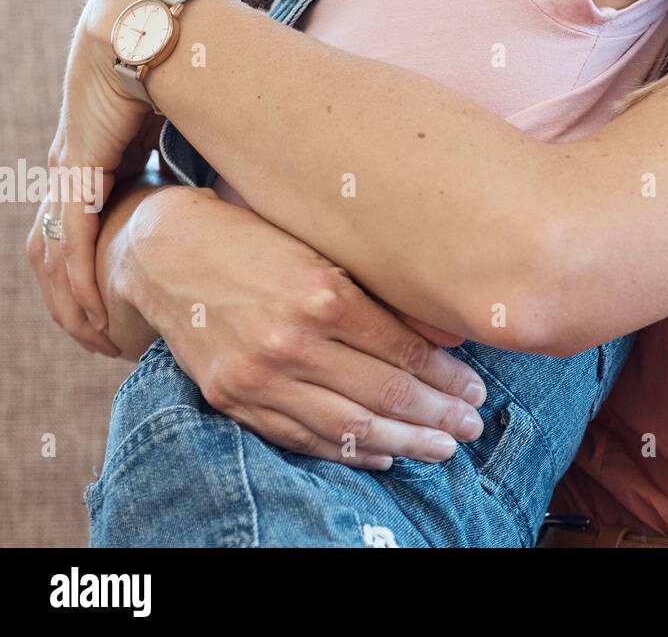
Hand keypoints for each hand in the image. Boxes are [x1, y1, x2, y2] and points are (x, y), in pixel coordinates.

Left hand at [39, 0, 187, 337]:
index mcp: (105, 149)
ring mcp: (74, 164)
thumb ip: (209, 141)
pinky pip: (73, 236)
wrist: (160, 20)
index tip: (120, 300)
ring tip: (95, 336)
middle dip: (77, 295)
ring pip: (61, 249)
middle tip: (99, 336)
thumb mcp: (194, 113)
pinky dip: (80, 279)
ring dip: (76, 298)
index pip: (89, 219)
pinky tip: (92, 314)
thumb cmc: (190, 54)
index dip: (99, 264)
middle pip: (62, 245)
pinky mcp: (78, 166)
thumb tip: (267, 153)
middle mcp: (80, 161)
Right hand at [113, 186, 487, 468]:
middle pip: (382, 393)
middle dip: (436, 414)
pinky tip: (382, 454)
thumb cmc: (256, 236)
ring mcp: (259, 376)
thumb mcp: (324, 246)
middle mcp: (291, 341)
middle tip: (472, 425)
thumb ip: (380, 292)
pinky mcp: (233, 398)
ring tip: (442, 448)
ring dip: (402, 442)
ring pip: (346, 427)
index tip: (476, 388)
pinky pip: (301, 438)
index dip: (445, 376)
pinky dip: (346, 452)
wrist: (167, 250)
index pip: (401, 351)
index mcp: (322, 293)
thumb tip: (447, 333)